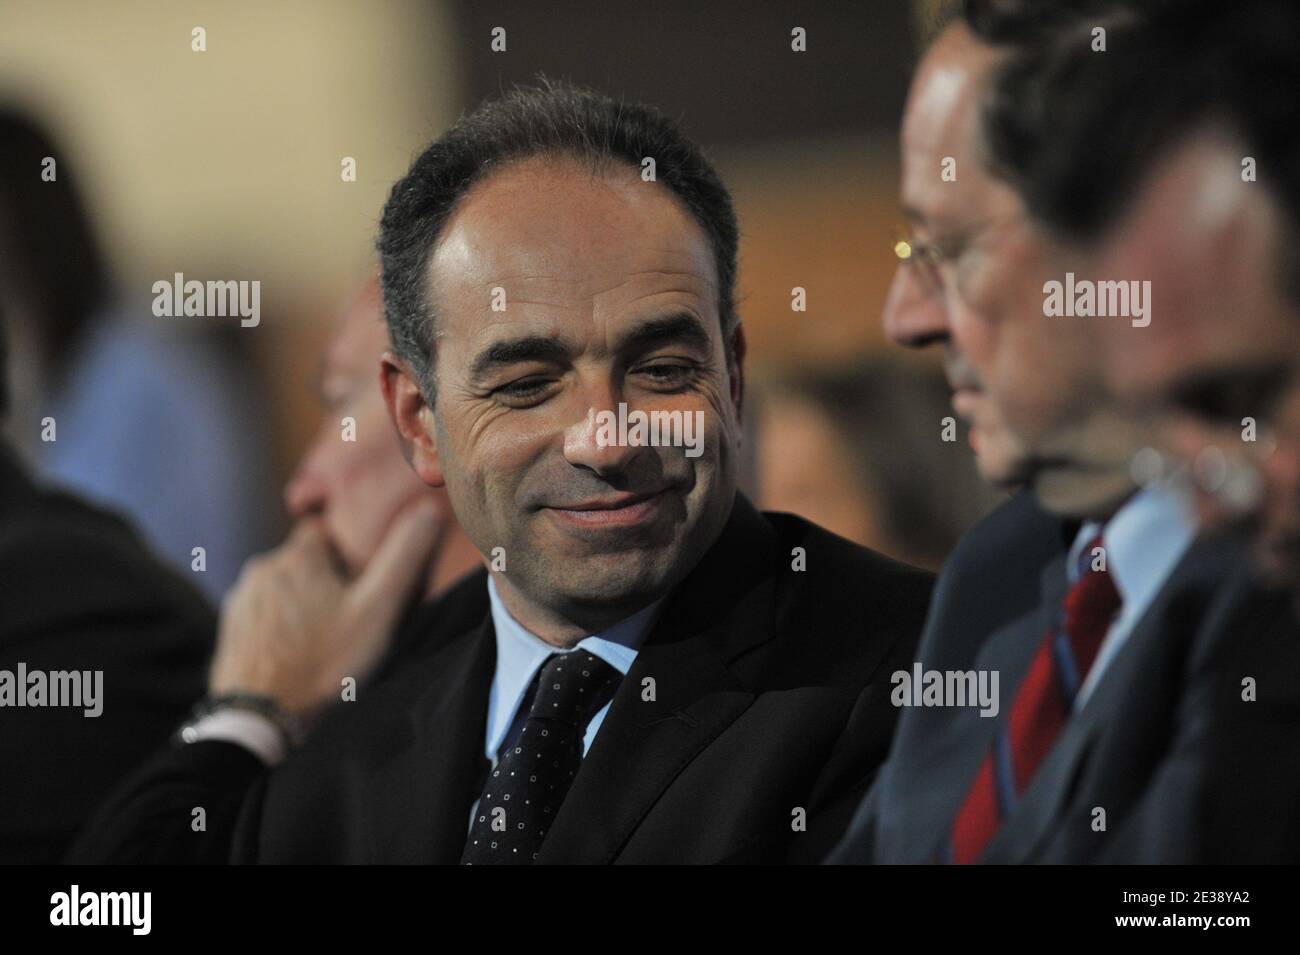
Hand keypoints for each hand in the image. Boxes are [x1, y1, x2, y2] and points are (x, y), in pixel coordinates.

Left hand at [209, 498, 445, 716]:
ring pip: (279, 590)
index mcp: (298, 558)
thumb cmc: (325, 663)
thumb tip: (428, 510)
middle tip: (347, 616)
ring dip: (298, 605)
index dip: (343, 553)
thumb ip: (404, 557)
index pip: (321, 532)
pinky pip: (261, 617)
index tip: (359, 580)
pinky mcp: (229, 631)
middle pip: (301, 562)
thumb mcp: (377, 610)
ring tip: (321, 640)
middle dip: (321, 580)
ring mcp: (240, 601)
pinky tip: (294, 654)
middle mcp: (262, 569)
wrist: (263, 718)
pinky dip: (278, 628)